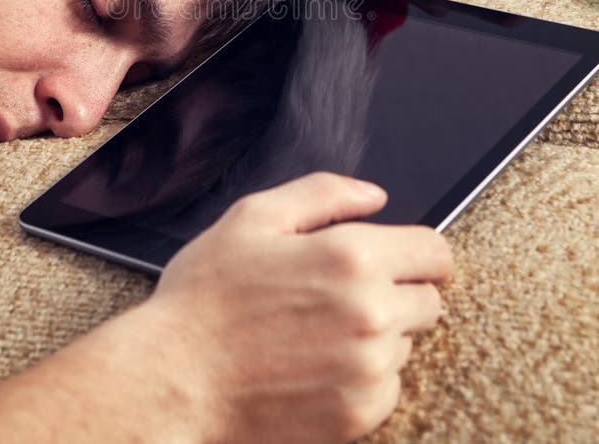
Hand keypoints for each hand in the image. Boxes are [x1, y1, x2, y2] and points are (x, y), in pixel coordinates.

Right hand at [146, 172, 452, 442]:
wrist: (174, 378)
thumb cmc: (208, 297)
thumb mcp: (254, 217)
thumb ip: (323, 193)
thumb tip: (373, 195)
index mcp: (351, 257)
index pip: (434, 252)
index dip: (421, 251)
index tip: (405, 259)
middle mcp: (371, 313)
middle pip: (428, 299)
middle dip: (398, 290)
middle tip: (345, 294)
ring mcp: (368, 369)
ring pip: (406, 344)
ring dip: (379, 335)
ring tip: (319, 330)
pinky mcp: (358, 414)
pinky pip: (387, 387)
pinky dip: (363, 376)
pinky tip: (316, 364)